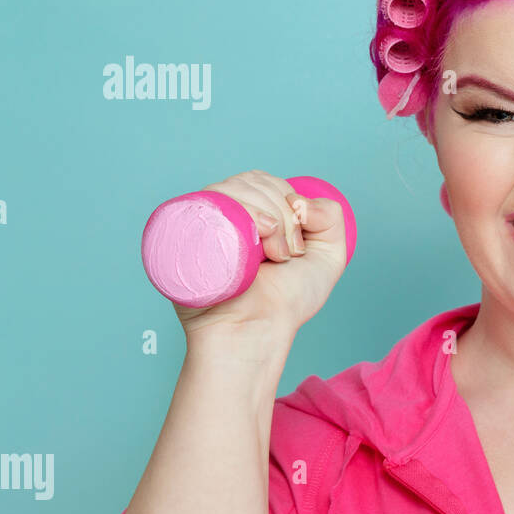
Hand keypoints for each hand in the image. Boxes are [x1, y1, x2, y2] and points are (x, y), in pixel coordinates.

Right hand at [173, 169, 350, 340]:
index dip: (289, 202)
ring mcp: (203, 224)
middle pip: (250, 181)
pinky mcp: (183, 237)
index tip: (299, 246)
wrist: (257, 331)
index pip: (266, 181)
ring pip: (230, 188)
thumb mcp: (327, 256)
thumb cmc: (287, 300)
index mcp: (251, 213)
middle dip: (283, 213)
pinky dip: (239, 212)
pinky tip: (255, 239)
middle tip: (287, 254)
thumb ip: (331, 217)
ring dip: (266, 215)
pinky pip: (206, 204)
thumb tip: (299, 199)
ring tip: (273, 256)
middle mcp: (224, 215)